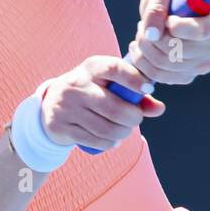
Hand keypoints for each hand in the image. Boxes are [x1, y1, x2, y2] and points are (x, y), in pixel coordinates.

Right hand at [39, 56, 165, 151]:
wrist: (50, 105)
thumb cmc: (90, 92)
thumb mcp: (108, 85)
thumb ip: (135, 94)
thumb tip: (159, 109)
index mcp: (90, 67)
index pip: (115, 68)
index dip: (134, 79)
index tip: (148, 89)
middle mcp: (76, 85)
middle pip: (115, 107)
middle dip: (133, 118)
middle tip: (135, 119)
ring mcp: (66, 106)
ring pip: (107, 128)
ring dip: (123, 133)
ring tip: (124, 131)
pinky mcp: (61, 126)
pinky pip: (95, 140)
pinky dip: (109, 143)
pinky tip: (111, 139)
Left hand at [126, 0, 209, 87]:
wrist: (176, 13)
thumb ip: (156, 7)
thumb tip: (152, 34)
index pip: (199, 32)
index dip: (176, 26)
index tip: (168, 18)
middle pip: (175, 50)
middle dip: (150, 38)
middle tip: (142, 25)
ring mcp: (202, 65)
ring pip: (163, 64)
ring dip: (143, 49)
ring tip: (141, 34)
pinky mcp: (187, 76)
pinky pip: (159, 77)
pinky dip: (143, 63)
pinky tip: (140, 49)